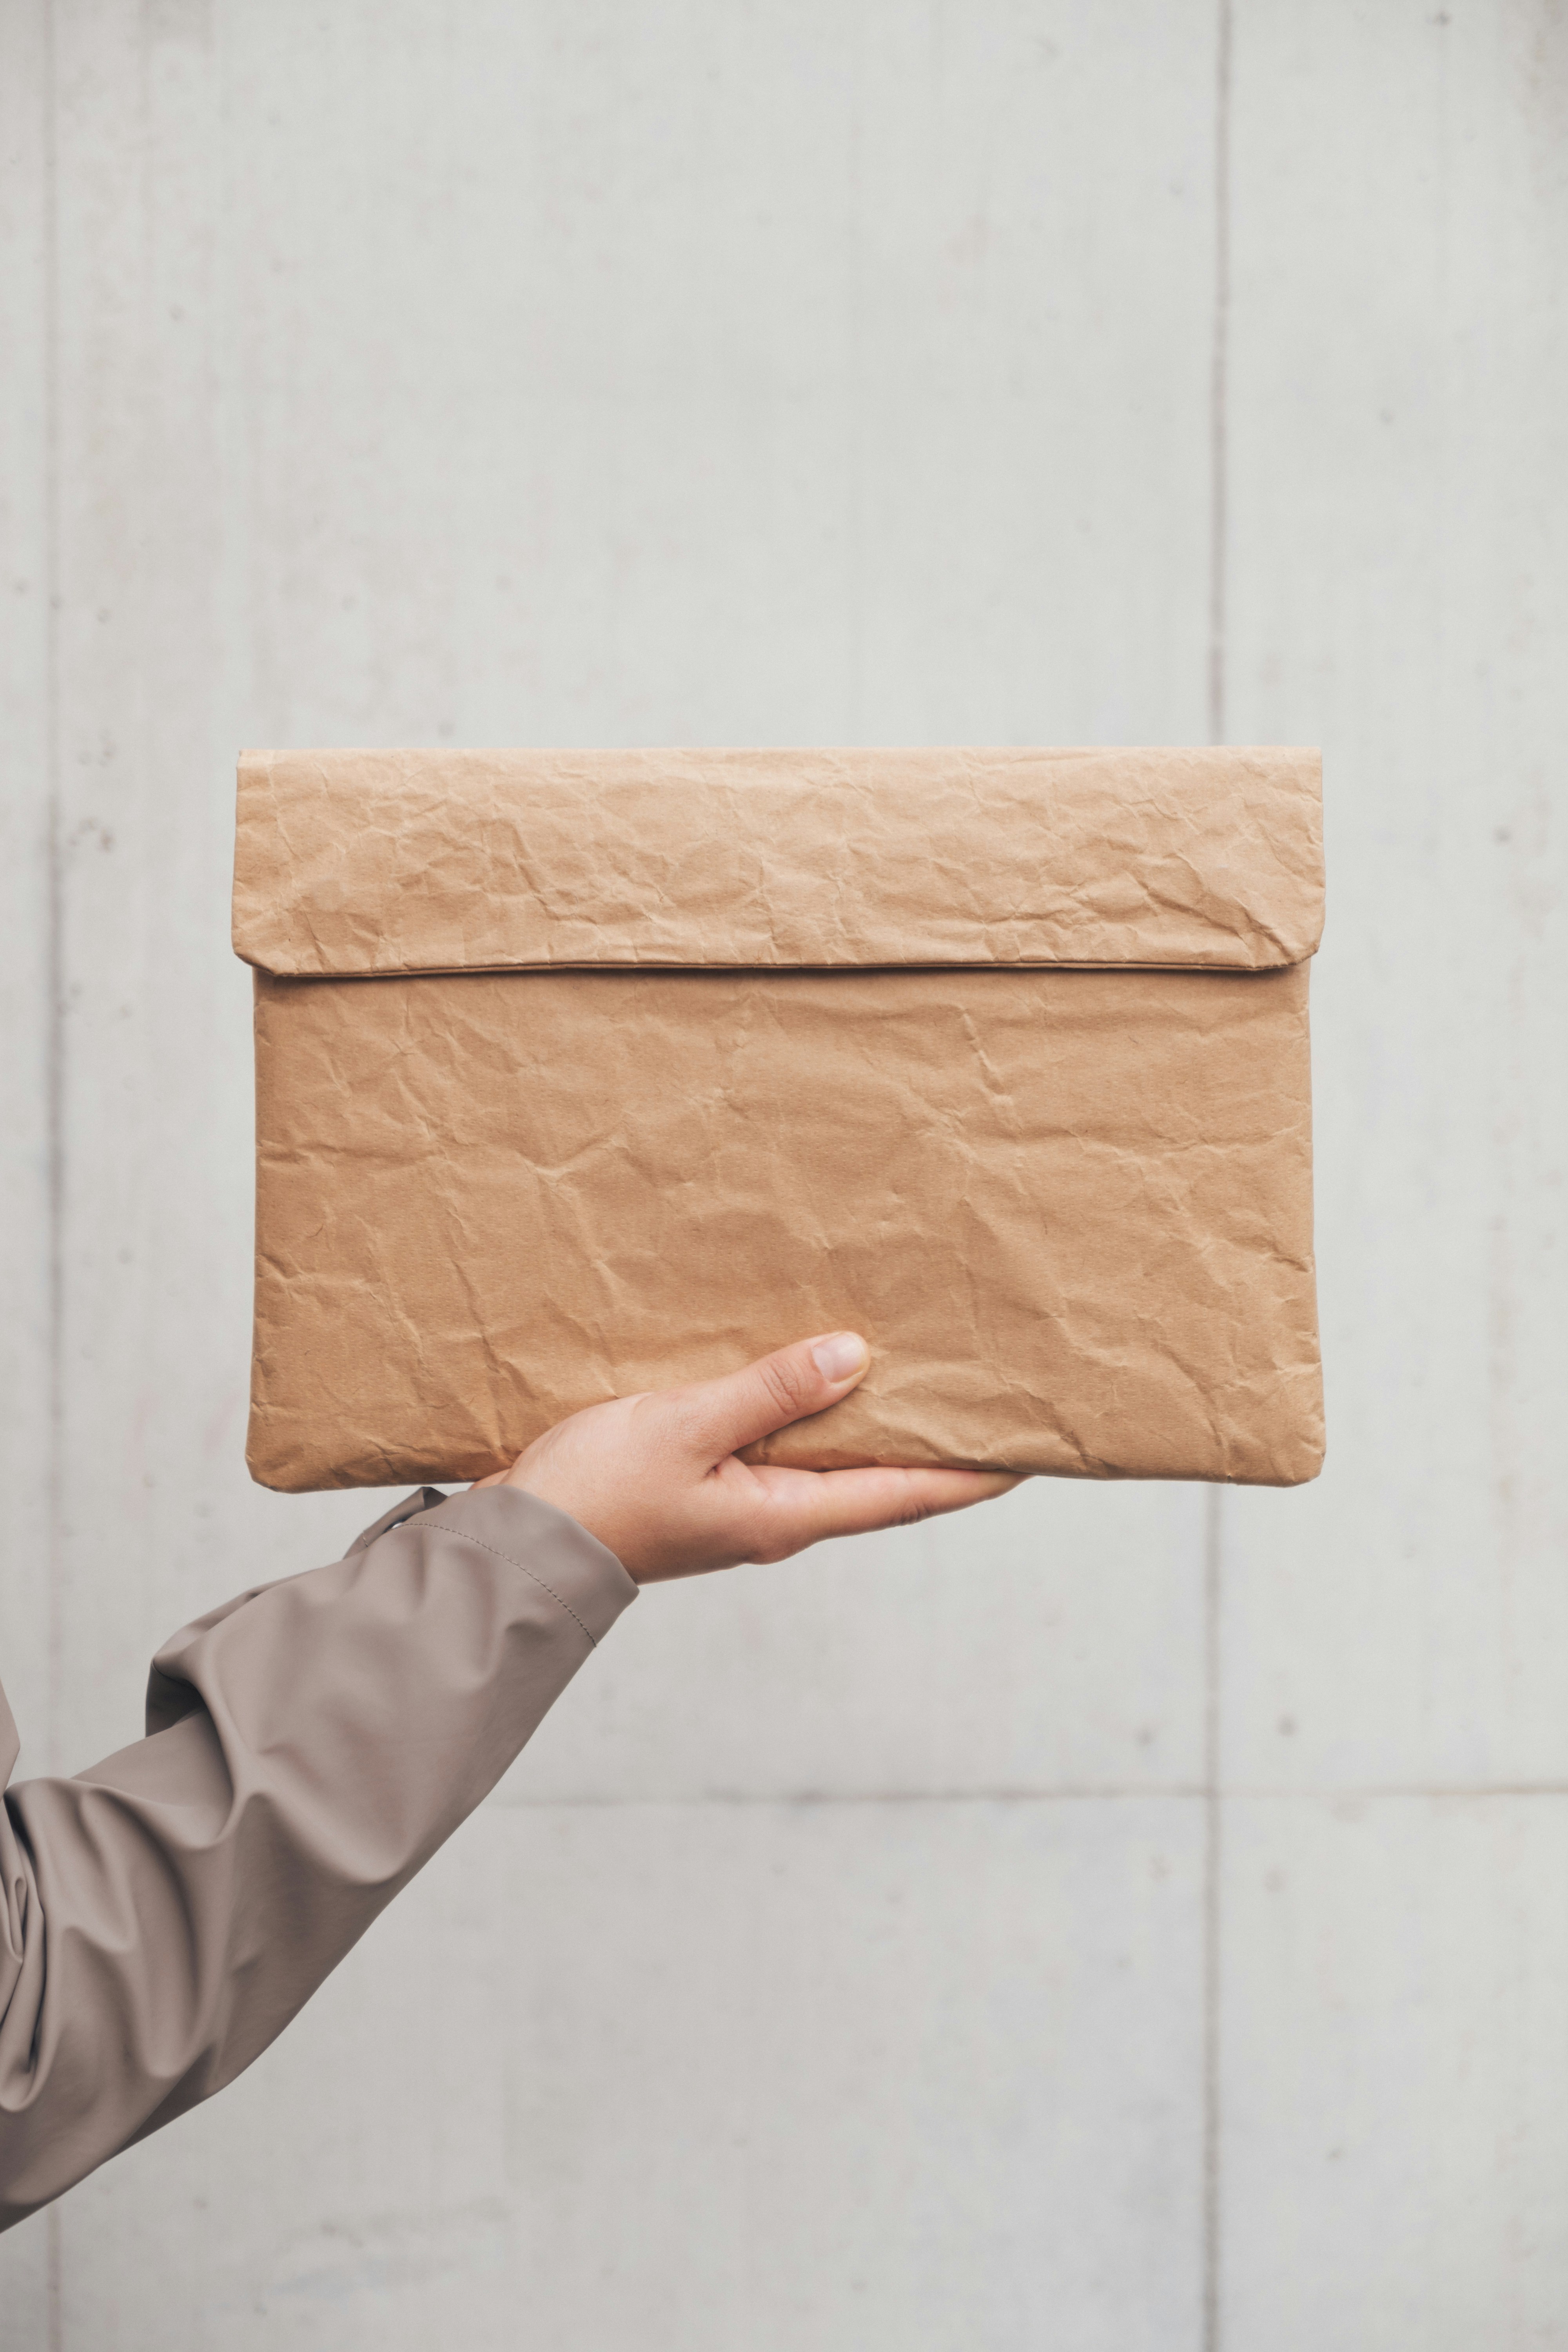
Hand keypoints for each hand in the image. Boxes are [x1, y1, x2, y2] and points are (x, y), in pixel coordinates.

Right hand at [474, 1333, 1021, 1582]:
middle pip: (882, 1483)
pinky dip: (814, 1421)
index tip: (1033, 1450)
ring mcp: (743, 1510)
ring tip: (917, 1382)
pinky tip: (814, 1385)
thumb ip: (771, 1390)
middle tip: (987, 1402)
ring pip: (833, 1466)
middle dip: (937, 1446)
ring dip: (876, 1429)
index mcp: (786, 1517)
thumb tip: (858, 1357)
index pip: (908, 1495)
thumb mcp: (686, 1425)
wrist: (516, 1545)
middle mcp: (778, 1521)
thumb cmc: (595, 1492)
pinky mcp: (707, 1492)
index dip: (974, 1474)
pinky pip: (783, 1454)